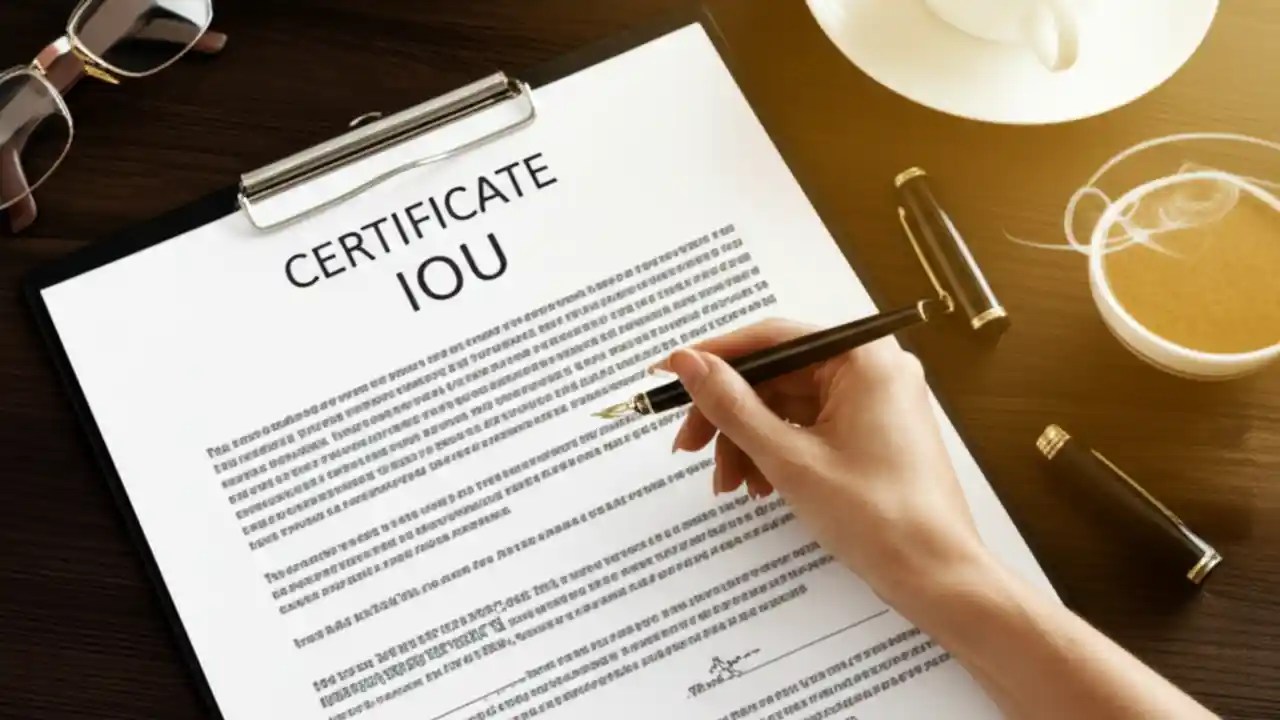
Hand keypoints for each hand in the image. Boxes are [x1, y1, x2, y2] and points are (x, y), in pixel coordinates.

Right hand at [661, 318, 993, 606]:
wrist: (936, 576)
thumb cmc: (881, 518)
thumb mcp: (790, 458)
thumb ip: (734, 406)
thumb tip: (690, 365)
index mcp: (864, 359)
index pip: (773, 338)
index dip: (716, 356)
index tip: (672, 371)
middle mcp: (873, 370)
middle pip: (777, 375)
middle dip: (730, 415)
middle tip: (691, 444)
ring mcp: (874, 403)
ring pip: (787, 407)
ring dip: (749, 442)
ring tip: (728, 484)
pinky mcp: (870, 434)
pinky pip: (807, 429)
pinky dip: (776, 453)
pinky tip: (758, 485)